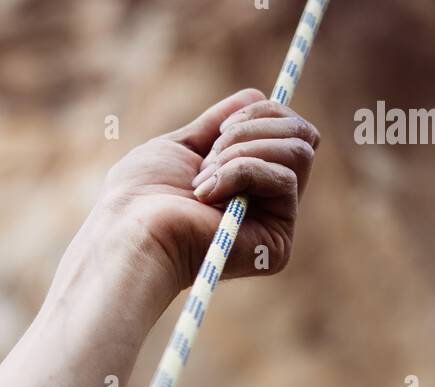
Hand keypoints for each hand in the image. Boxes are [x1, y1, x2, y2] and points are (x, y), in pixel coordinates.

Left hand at [98, 88, 319, 301]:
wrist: (133, 229)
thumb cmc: (142, 195)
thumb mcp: (183, 144)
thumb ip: (220, 125)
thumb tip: (260, 95)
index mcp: (249, 184)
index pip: (287, 130)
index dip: (260, 113)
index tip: (218, 130)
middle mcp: (269, 206)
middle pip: (302, 136)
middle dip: (250, 130)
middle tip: (210, 156)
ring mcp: (276, 225)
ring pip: (298, 152)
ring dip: (243, 151)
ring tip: (205, 178)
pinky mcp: (278, 244)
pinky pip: (284, 178)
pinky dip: (242, 172)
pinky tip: (208, 196)